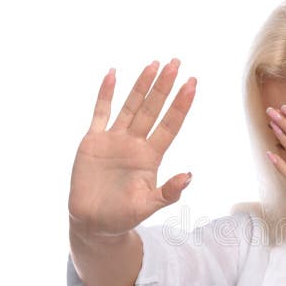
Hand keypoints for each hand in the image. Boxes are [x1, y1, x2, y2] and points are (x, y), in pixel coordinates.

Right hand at [68, 58, 196, 239]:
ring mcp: (114, 140)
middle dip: (164, 86)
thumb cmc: (122, 217)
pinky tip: (113, 74)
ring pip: (131, 106)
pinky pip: (100, 113)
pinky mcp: (93, 142)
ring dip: (142, 85)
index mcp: (151, 157)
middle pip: (153, 109)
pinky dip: (105, 94)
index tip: (192, 84)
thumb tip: (189, 176)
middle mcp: (135, 144)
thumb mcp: (148, 206)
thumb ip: (168, 192)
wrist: (93, 222)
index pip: (170, 125)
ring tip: (154, 64)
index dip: (180, 105)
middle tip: (177, 63)